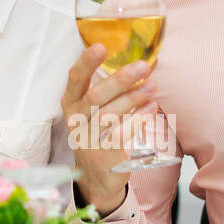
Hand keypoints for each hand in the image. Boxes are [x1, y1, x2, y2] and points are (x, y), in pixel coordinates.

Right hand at [61, 45, 158, 214]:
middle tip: (142, 66)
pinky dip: (137, 120)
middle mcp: (76, 120)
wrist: (96, 176)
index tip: (100, 46)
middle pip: (95, 96)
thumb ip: (108, 88)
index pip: (75, 78)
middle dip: (119, 79)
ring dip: (133, 98)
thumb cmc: (98, 132)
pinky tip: (151, 107)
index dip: (86, 62)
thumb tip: (140, 62)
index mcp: (71, 103)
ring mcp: (88, 140)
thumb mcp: (92, 110)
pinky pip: (121, 135)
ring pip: (109, 115)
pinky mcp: (104, 157)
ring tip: (152, 86)